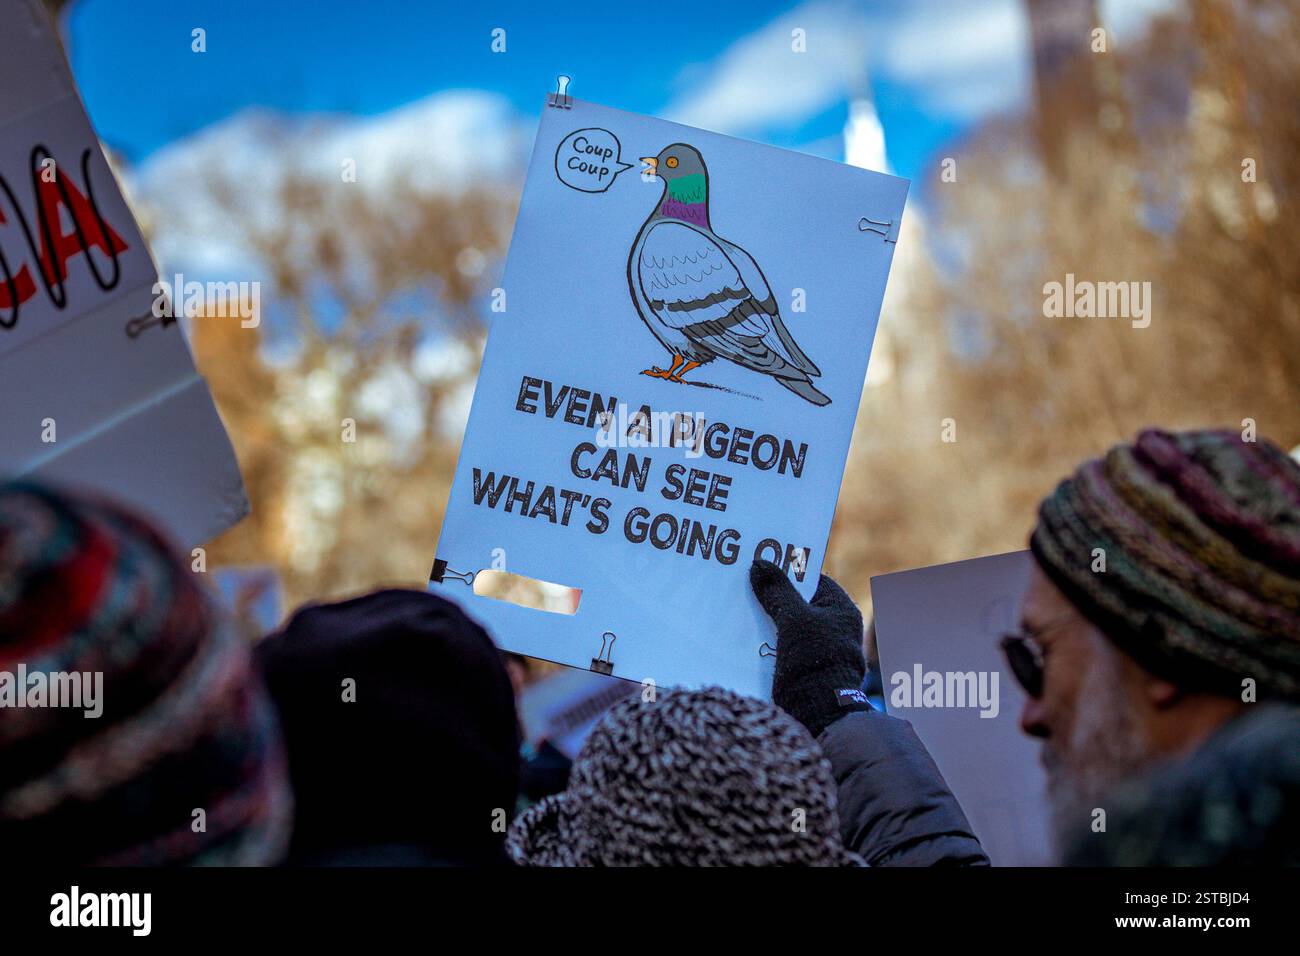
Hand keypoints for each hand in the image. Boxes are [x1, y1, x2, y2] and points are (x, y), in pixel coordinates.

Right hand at [749, 559, 868, 736]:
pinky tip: (741, 634)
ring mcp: (819, 648)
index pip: (812, 579)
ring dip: (765, 618)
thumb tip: (760, 564)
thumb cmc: (814, 661)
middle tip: (742, 582)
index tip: (760, 562)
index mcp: (840, 609)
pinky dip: (766, 639)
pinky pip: (783, 644)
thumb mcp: (793, 619)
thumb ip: (777, 591)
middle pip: (797, 601)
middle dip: (771, 595)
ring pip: (787, 624)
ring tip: (735, 605)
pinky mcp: (805, 667)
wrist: (819, 714)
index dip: (787, 569)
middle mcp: (833, 626)